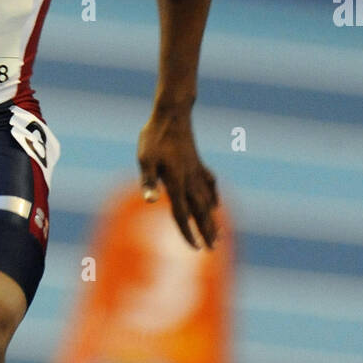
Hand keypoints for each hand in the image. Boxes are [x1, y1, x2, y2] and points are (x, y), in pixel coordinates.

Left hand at [137, 108, 218, 247]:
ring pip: (207, 200)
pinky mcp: (197, 163)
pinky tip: (216, 205)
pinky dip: (214, 197)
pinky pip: (209, 184)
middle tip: (213, 248)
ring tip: (217, 234)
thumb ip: (149, 181)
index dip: (187, 232)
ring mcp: (196, 171)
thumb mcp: (145, 158)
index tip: (194, 248)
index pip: (182, 213)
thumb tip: (150, 201)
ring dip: (212, 218)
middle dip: (206, 231)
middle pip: (200, 211)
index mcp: (176, 181)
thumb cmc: (154, 136)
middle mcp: (189, 179)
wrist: (172, 114)